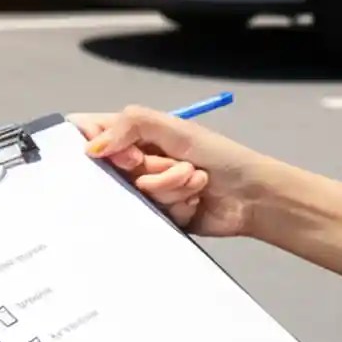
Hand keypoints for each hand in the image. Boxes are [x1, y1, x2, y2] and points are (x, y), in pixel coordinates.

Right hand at [69, 106, 274, 237]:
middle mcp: (132, 160)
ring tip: (195, 180)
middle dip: (147, 169)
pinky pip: (148, 213)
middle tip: (173, 164)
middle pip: (107, 170)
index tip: (125, 156)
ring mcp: (141, 189)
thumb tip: (91, 148)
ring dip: (168, 187)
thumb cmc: (217, 153)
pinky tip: (195, 201)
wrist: (253, 196)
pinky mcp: (153, 215)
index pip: (88, 133)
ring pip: (132, 193)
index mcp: (132, 133)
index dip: (95, 146)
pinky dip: (175, 205)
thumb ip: (130, 126)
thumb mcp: (174, 128)